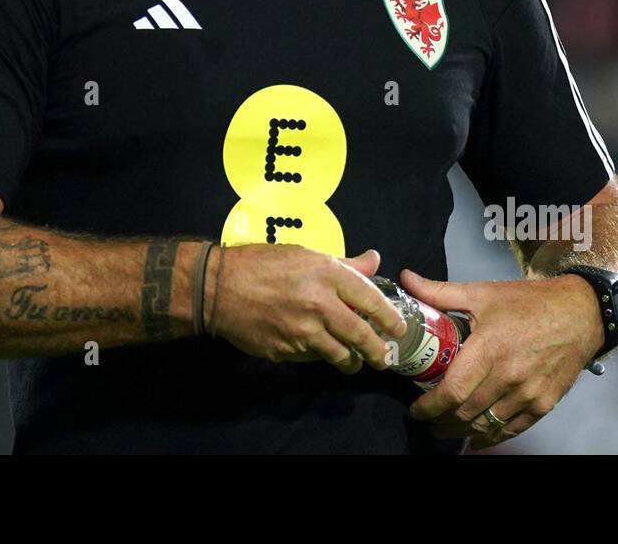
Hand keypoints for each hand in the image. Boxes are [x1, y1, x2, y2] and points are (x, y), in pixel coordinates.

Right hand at [211, 244, 407, 373]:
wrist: (218, 287)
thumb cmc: (262, 264)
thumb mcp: (305, 254)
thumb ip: (344, 264)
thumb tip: (374, 260)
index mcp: (326, 274)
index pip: (370, 298)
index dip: (389, 317)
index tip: (399, 328)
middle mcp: (319, 303)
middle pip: (360, 335)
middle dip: (377, 351)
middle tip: (384, 358)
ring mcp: (302, 331)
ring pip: (339, 355)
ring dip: (351, 362)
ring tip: (355, 363)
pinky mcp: (286, 351)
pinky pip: (311, 358)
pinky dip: (318, 356)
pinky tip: (316, 350)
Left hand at [400, 270, 600, 448]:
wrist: (581, 313)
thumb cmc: (529, 302)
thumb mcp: (482, 293)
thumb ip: (440, 292)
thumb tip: (406, 279)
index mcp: (490, 348)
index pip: (452, 391)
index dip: (430, 407)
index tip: (416, 409)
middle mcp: (509, 376)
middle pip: (466, 413)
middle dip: (441, 421)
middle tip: (427, 420)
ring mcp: (529, 393)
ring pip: (487, 425)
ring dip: (462, 431)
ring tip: (445, 428)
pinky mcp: (544, 403)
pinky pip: (512, 429)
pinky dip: (491, 437)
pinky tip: (477, 438)